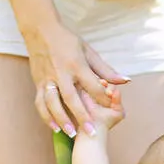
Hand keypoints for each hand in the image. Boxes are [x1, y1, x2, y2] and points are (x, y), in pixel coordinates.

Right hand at [26, 21, 128, 137]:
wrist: (40, 30)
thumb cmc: (67, 40)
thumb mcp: (88, 51)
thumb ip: (105, 69)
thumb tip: (125, 81)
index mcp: (76, 64)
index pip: (91, 84)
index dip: (102, 97)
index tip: (111, 107)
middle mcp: (61, 73)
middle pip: (71, 97)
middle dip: (81, 116)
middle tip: (91, 132)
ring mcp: (47, 79)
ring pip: (52, 102)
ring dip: (61, 118)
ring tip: (70, 133)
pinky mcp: (38, 82)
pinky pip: (40, 102)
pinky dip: (46, 116)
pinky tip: (54, 127)